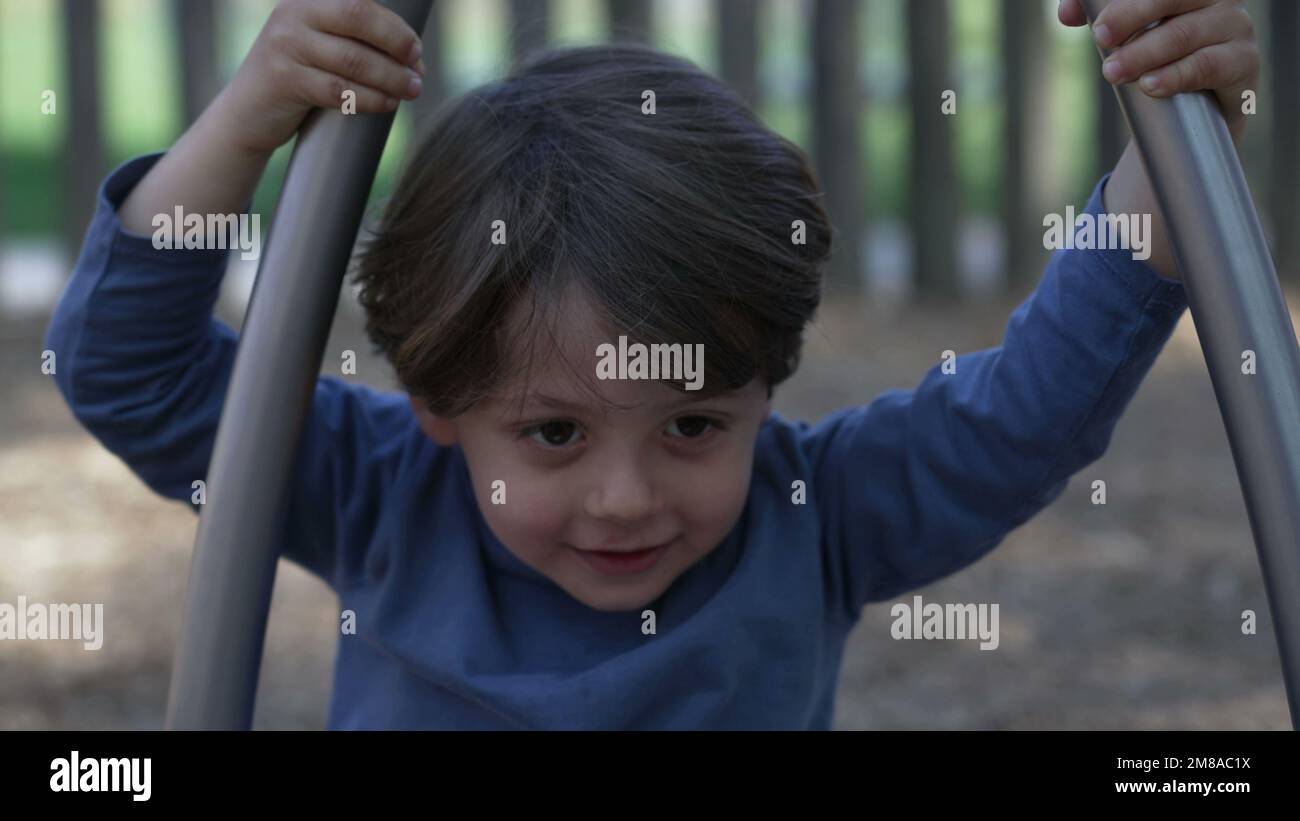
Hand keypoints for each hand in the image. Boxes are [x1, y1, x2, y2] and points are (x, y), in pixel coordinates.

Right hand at [218, 0, 425, 156]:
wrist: (245, 115)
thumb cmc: (296, 82)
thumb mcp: (317, 48)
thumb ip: (352, 41)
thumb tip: (414, 58)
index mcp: (307, 1)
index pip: (361, 3)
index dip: (396, 27)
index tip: (416, 51)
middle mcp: (293, 14)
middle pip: (360, 18)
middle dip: (398, 45)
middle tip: (418, 72)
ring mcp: (285, 45)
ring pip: (354, 59)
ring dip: (391, 78)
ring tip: (411, 91)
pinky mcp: (283, 79)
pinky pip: (339, 89)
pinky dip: (370, 98)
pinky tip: (387, 104)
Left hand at [1059, 0, 1259, 139]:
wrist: (1198, 113)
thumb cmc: (1161, 60)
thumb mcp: (1130, 36)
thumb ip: (1101, 18)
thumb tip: (1067, 13)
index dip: (1125, 1)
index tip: (1092, 19)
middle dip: (1130, 15)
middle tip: (1100, 38)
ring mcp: (1236, 27)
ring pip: (1185, 33)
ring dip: (1144, 53)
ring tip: (1112, 72)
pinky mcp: (1244, 62)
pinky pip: (1208, 65)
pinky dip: (1175, 75)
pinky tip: (1150, 86)